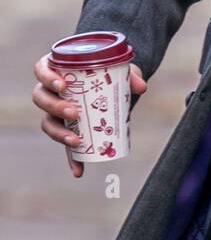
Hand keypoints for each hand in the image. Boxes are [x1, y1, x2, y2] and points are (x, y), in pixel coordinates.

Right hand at [32, 54, 146, 178]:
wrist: (113, 85)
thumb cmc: (109, 72)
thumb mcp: (120, 70)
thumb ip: (130, 75)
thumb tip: (141, 87)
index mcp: (57, 69)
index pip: (41, 70)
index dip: (47, 77)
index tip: (62, 85)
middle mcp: (50, 91)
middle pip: (41, 98)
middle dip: (55, 107)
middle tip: (74, 113)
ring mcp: (55, 112)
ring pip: (47, 123)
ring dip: (59, 133)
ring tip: (76, 140)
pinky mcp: (67, 130)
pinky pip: (64, 145)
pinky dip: (72, 159)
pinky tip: (79, 171)